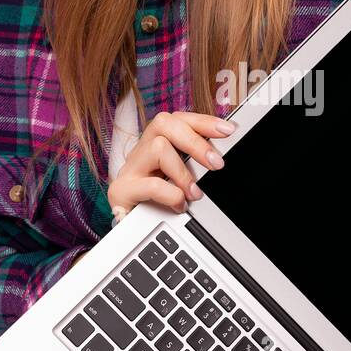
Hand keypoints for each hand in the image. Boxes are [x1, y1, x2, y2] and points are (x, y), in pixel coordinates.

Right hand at [106, 111, 236, 219]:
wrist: (131, 231)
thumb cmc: (160, 203)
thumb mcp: (182, 180)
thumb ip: (197, 166)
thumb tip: (221, 159)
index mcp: (158, 143)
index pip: (178, 119)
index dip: (204, 121)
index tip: (228, 130)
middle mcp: (142, 150)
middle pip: (164, 123)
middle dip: (196, 141)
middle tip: (217, 163)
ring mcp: (130, 168)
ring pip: (157, 148)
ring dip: (183, 172)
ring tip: (194, 193)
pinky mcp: (122, 190)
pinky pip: (151, 184)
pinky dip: (171, 195)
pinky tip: (178, 205)